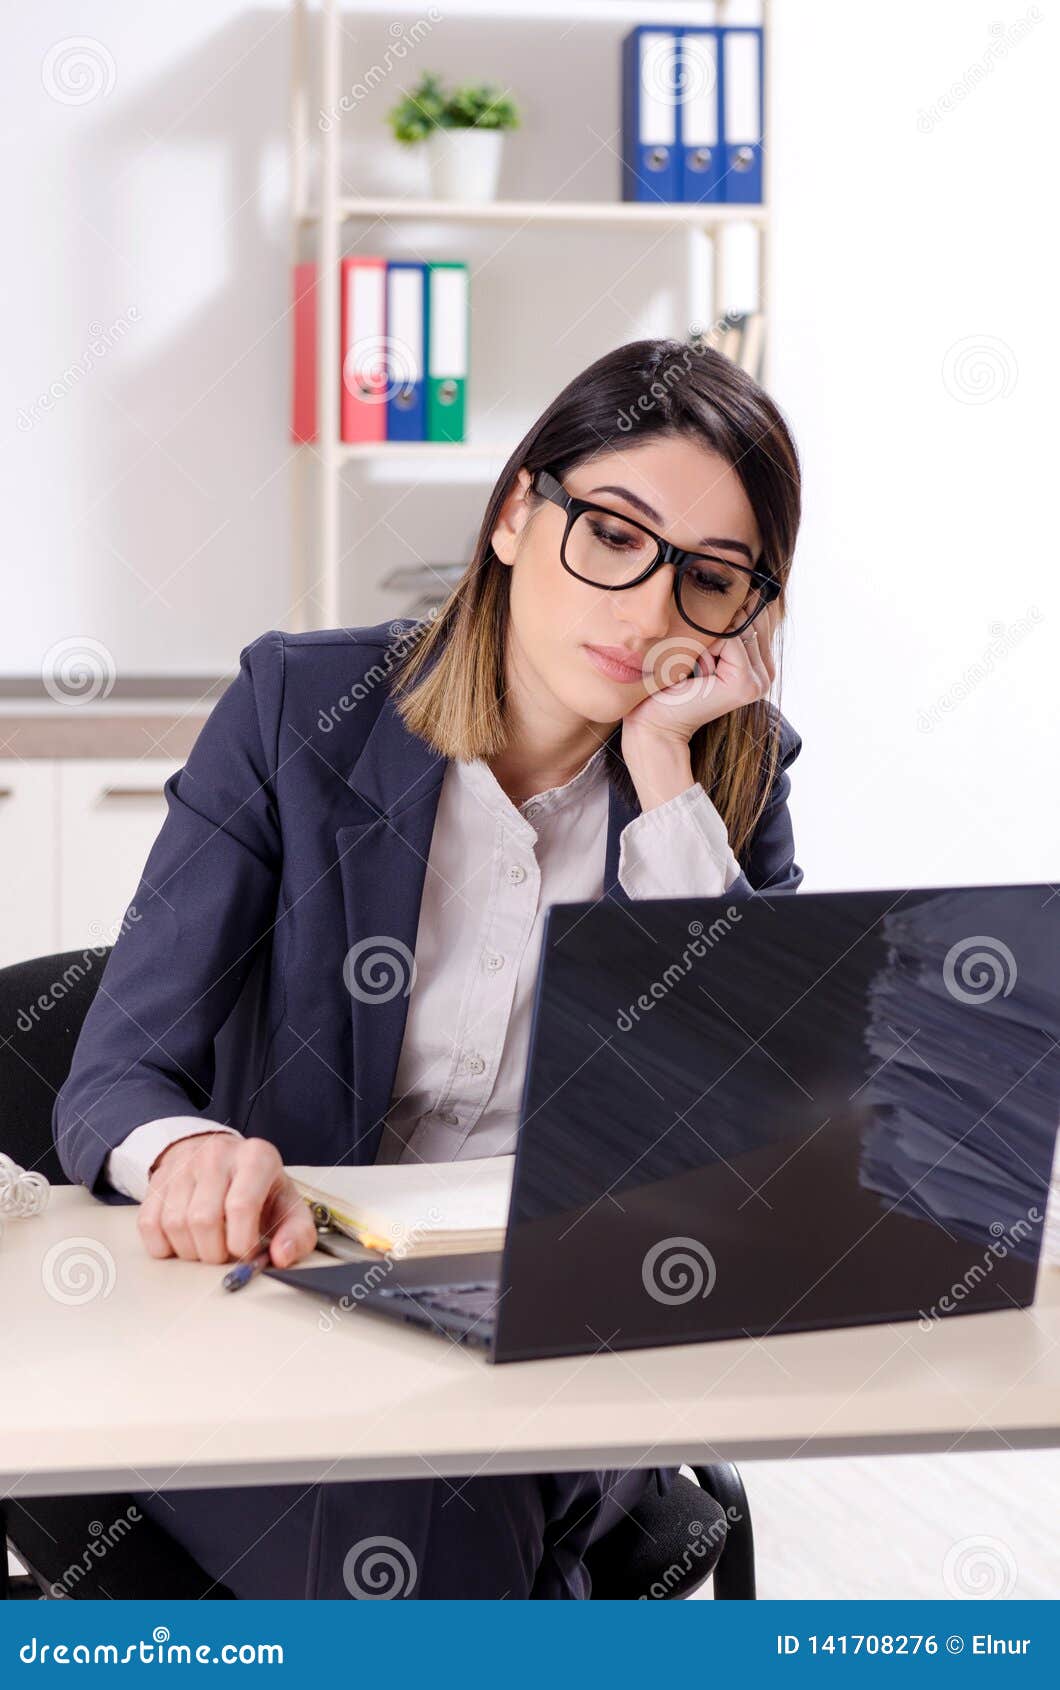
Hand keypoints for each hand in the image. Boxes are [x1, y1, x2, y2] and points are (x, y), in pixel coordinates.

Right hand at [137, 1133, 318, 1267]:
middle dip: (215, 1252)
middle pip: (204, 1220)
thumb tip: (282, 1257)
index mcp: (256, 1157)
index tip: (247, 1252)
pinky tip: (184, 1241)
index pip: (241, 1205)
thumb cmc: (258, 1188)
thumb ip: (297, 1233)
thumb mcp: (288, 1205)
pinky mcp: (158, 1181)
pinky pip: (149, 1225)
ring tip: (208, 1245)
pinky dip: (164, 1246)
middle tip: (226, 1252)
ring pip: (175, 1224)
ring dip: (191, 1251)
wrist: (223, 1159)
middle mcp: (217, 1155)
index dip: (243, 1243)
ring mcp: (183, 1165)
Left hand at [622, 599, 780, 753]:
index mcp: (761, 663)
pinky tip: (696, 672)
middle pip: (747, 618)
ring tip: (696, 667)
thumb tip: (741, 586)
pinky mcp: (745, 684)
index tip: (701, 649)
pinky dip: (705, 649)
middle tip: (697, 661)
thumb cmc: (669, 682)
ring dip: (707, 640)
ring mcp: (760, 680)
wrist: (653, 720)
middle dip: (716, 629)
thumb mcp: (700, 644)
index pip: (754, 614)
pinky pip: (728, 640)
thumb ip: (724, 622)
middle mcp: (766, 672)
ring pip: (737, 627)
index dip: (723, 619)